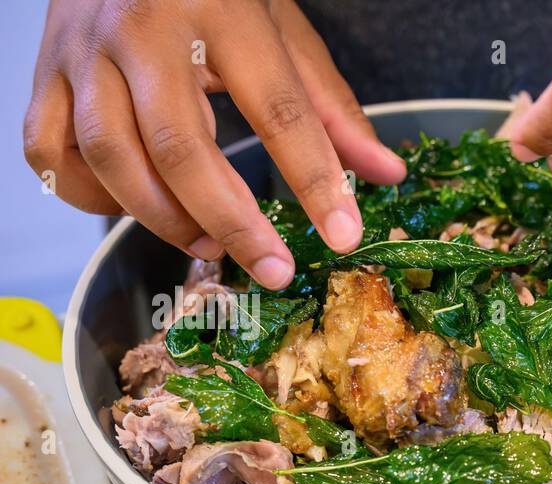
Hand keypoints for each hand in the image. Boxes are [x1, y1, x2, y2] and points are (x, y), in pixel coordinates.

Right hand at [23, 0, 406, 288]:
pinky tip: (137, 206)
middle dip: (232, 222)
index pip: (278, 109)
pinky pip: (49, 151)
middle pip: (181, 147)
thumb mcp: (282, 30)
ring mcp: (82, 50)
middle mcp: (142, 29)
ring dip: (164, 218)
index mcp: (220, 10)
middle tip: (273, 266)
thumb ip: (332, 108)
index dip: (315, 181)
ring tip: (210, 244)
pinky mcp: (43, 70)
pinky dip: (90, 196)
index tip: (344, 234)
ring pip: (110, 157)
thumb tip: (386, 174)